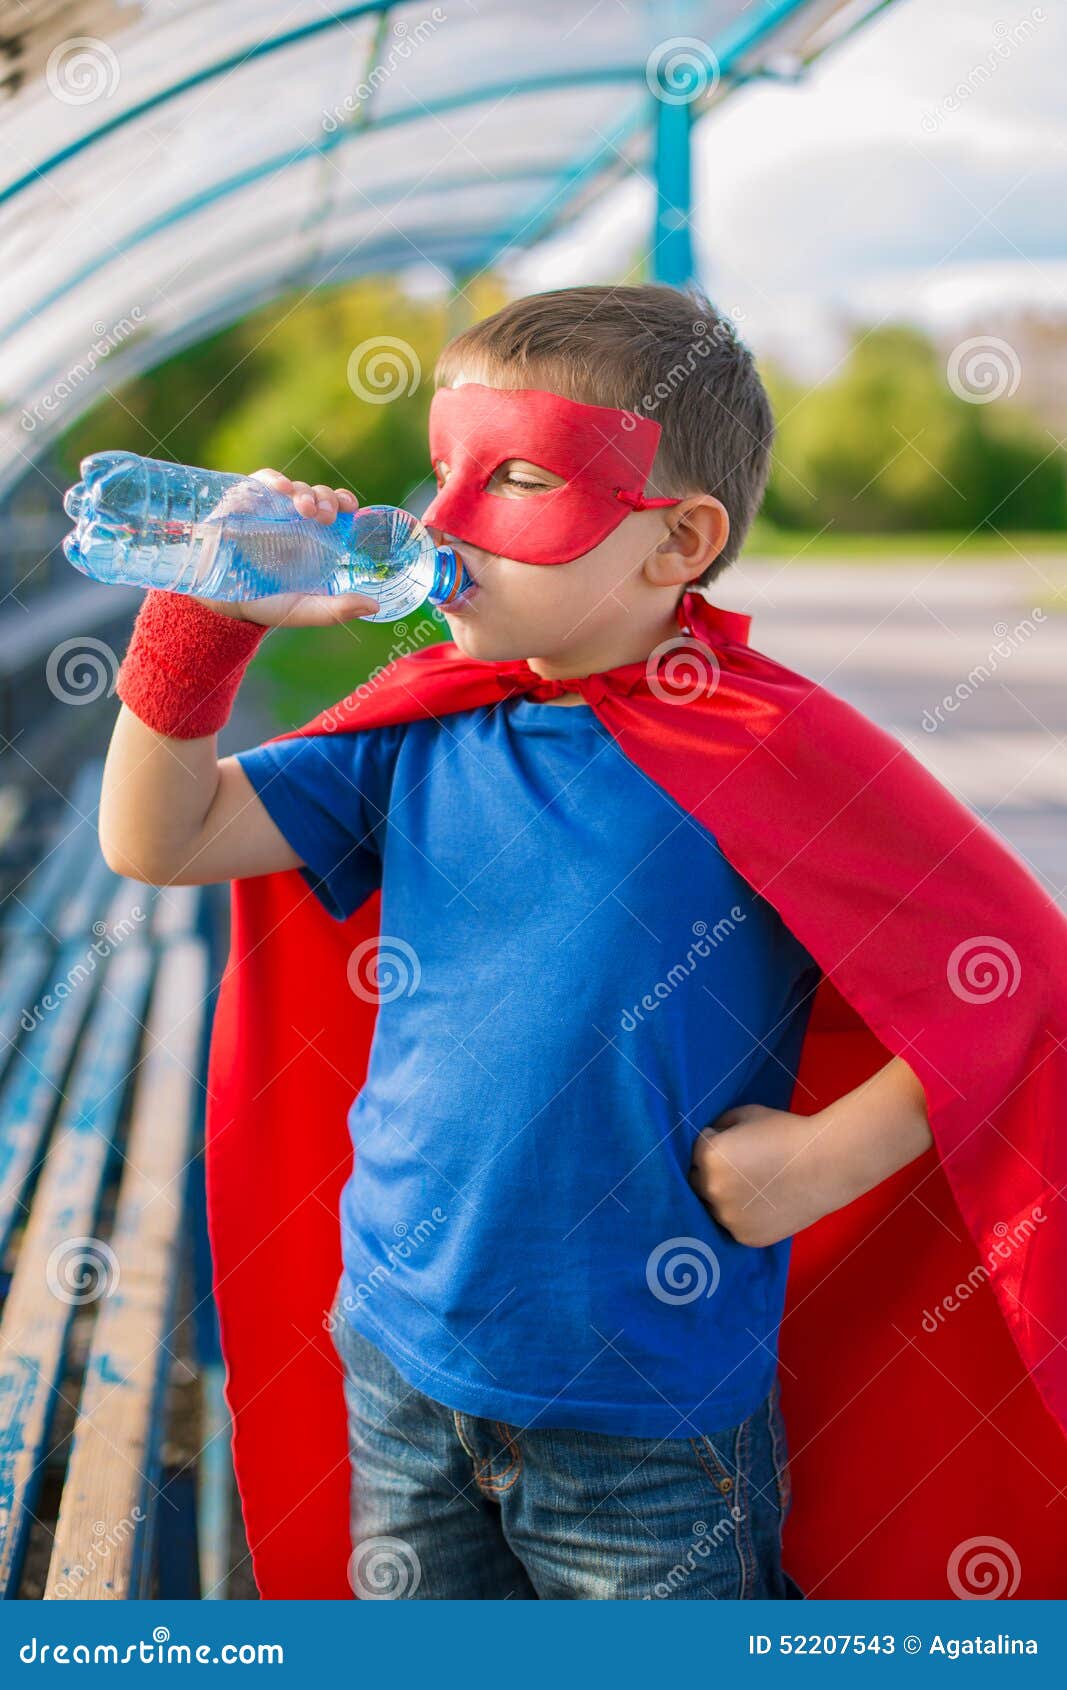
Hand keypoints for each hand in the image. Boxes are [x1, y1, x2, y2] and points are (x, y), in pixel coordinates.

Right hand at [193, 467, 378, 626]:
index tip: (351, 508)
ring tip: (306, 509)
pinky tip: (282, 488)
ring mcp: (269, 509)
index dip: (344, 501)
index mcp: (313, 537)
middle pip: (317, 494)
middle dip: (326, 498)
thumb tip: (374, 605)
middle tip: (326, 516)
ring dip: (304, 492)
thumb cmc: (265, 603)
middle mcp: (293, 519)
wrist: (221, 603)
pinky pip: (260, 482)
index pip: (334, 508)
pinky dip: (273, 480)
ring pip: (294, 487)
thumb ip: (337, 609)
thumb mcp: (304, 609)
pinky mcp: (244, 502)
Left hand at [689, 1103, 833, 1246]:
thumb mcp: (748, 1114)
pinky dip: (743, 1216)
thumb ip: (721, 1124)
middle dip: (712, 1173)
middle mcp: (711, 1189)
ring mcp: (728, 1217)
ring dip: (725, 1197)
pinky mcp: (745, 1237)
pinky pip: (734, 1224)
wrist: (826, 1165)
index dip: (714, 1143)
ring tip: (755, 1187)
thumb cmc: (787, 1132)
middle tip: (741, 1168)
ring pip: (714, 1206)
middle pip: (697, 1181)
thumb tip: (711, 1136)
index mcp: (709, 1157)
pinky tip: (764, 1204)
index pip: (695, 1150)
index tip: (735, 1143)